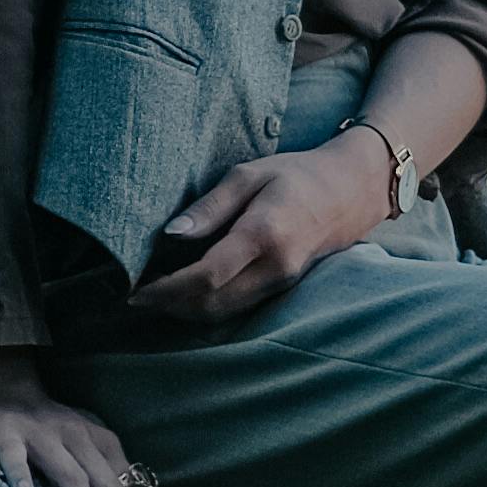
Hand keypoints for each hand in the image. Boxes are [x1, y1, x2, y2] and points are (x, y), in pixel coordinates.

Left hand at [120, 131, 389, 336]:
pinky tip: (185, 295)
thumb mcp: (248, 175)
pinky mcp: (283, 287)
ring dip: (185, 311)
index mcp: (264, 234)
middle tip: (136, 298)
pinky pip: (238, 306)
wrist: (351, 190)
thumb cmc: (296, 174)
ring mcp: (283, 282)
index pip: (207, 277)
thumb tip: (170, 235)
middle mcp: (276, 267)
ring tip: (154, 298)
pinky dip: (207, 306)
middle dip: (169, 306)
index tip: (136, 290)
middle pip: (212, 304)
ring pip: (224, 312)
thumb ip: (210, 207)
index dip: (167, 289)